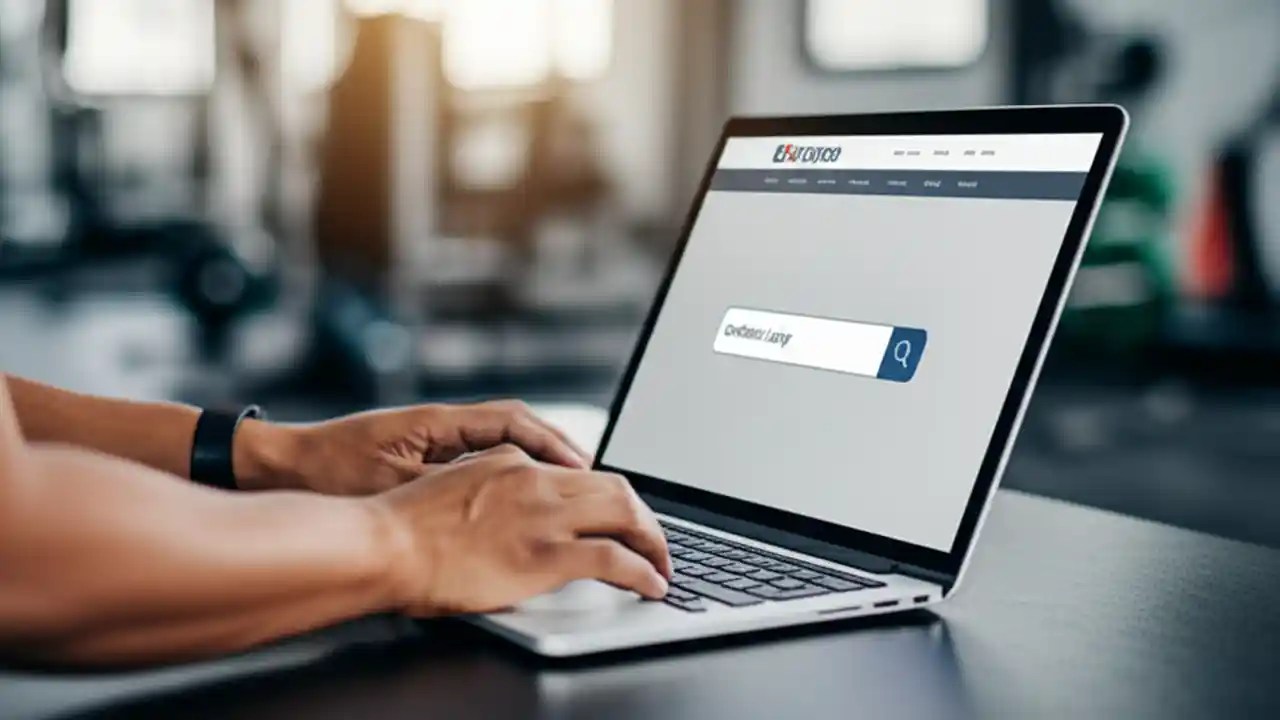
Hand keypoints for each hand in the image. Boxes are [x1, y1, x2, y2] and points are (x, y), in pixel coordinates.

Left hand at [233, 400, 589, 494]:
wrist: (280, 465)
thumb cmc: (327, 474)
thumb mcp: (390, 486)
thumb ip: (444, 487)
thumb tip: (499, 494)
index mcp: (437, 423)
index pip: (513, 420)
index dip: (554, 444)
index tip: (583, 467)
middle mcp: (441, 424)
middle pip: (518, 428)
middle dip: (559, 453)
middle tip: (594, 480)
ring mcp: (434, 439)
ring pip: (503, 444)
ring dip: (538, 464)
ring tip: (572, 491)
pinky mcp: (424, 456)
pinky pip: (482, 460)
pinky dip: (510, 475)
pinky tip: (523, 502)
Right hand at [370, 445, 671, 614]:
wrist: (381, 544)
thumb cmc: (400, 528)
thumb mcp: (451, 489)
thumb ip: (488, 493)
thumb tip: (505, 517)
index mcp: (511, 462)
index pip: (581, 472)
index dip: (610, 497)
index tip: (621, 517)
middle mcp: (535, 480)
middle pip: (615, 487)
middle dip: (644, 517)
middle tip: (654, 542)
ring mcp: (544, 515)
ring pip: (626, 514)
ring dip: (654, 542)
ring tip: (663, 565)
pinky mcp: (547, 554)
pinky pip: (616, 559)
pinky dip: (644, 571)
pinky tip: (652, 585)